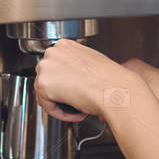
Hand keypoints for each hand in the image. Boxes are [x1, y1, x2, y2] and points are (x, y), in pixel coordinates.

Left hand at [32, 39, 146, 122]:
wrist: (114, 89)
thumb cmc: (109, 78)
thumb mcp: (92, 63)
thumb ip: (76, 67)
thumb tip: (71, 78)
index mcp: (64, 45)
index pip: (55, 67)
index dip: (64, 82)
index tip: (74, 89)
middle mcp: (52, 53)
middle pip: (47, 78)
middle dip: (60, 93)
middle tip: (75, 100)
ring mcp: (46, 68)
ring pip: (45, 93)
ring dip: (60, 103)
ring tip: (77, 107)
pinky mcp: (44, 85)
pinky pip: (47, 105)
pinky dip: (60, 113)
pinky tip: (75, 112)